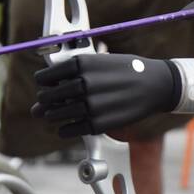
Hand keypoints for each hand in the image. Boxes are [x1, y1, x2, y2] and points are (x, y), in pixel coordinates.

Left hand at [32, 53, 178, 136]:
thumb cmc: (124, 70)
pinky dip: (65, 129)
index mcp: (82, 63)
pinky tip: (68, 125)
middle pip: (48, 97)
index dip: (43, 82)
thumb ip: (70, 77)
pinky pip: (68, 130)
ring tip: (58, 113)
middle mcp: (84, 83)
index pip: (46, 76)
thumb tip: (39, 101)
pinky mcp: (97, 124)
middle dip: (46, 100)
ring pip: (56, 115)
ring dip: (53, 115)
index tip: (45, 85)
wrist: (153, 85)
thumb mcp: (99, 62)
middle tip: (48, 102)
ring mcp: (91, 105)